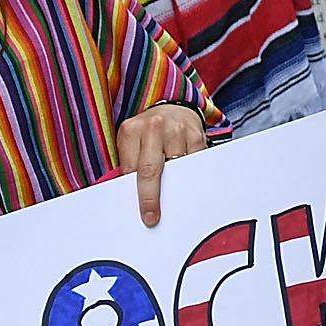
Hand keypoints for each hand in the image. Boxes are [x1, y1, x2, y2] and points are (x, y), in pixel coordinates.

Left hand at [115, 102, 207, 225]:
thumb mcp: (131, 141)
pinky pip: (194, 163)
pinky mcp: (196, 135)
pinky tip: (186, 181)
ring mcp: (177, 130)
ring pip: (176, 169)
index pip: (130, 169)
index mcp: (131, 130)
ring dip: (174, 186)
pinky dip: (190, 176)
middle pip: (150, 170)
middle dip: (150, 197)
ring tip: (173, 198)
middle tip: (151, 217)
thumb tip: (130, 196)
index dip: (133, 192)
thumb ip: (129, 164)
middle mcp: (153, 127)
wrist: (172, 109)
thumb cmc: (147, 132)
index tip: (138, 212)